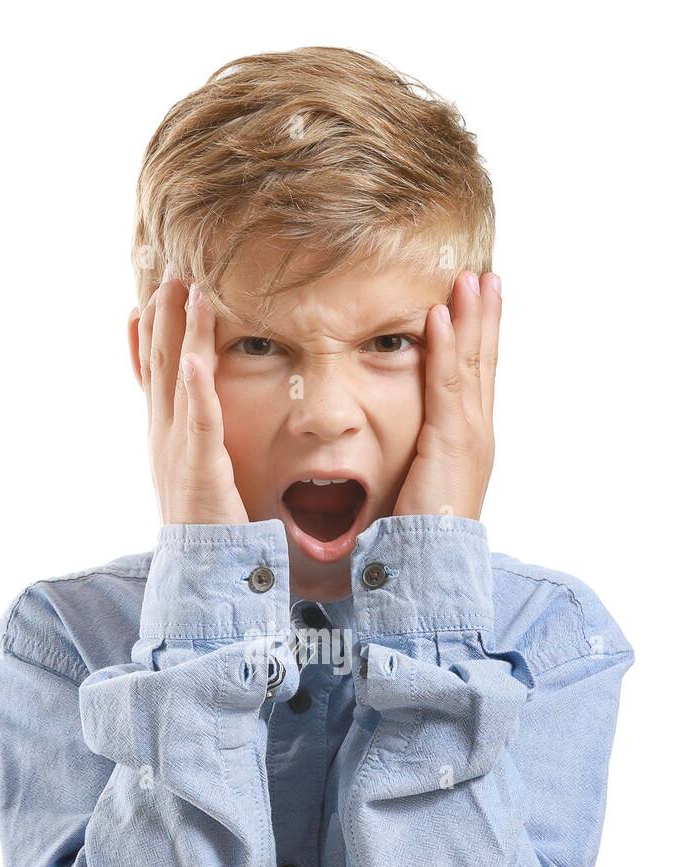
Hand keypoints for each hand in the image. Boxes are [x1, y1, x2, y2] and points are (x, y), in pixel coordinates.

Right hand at [133, 275, 247, 524]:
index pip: (152, 374)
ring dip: (181, 332)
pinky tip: (198, 356)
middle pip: (161, 363)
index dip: (149, 333)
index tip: (151, 295)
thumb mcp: (192, 470)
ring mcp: (177, 447)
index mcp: (161, 433)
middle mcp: (162, 433)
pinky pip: (201, 421)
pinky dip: (198, 387)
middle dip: (164, 315)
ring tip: (187, 291)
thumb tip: (201, 415)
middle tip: (170, 271)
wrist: (195, 566)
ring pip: (178, 379)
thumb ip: (195, 437)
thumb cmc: (203, 520)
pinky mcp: (200, 466)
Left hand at [393, 270, 500, 521]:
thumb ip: (420, 455)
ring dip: (470, 317)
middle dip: (486, 317)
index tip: (481, 302)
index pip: (479, 378)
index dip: (481, 338)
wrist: (435, 563)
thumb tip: (408, 442)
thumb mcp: (421, 482)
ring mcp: (469, 435)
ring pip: (471, 364)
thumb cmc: (423, 533)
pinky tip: (440, 317)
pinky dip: (445, 348)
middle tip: (486, 276)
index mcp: (472, 440)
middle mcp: (478, 432)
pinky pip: (447, 385)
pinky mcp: (452, 441)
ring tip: (468, 279)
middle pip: (485, 362)